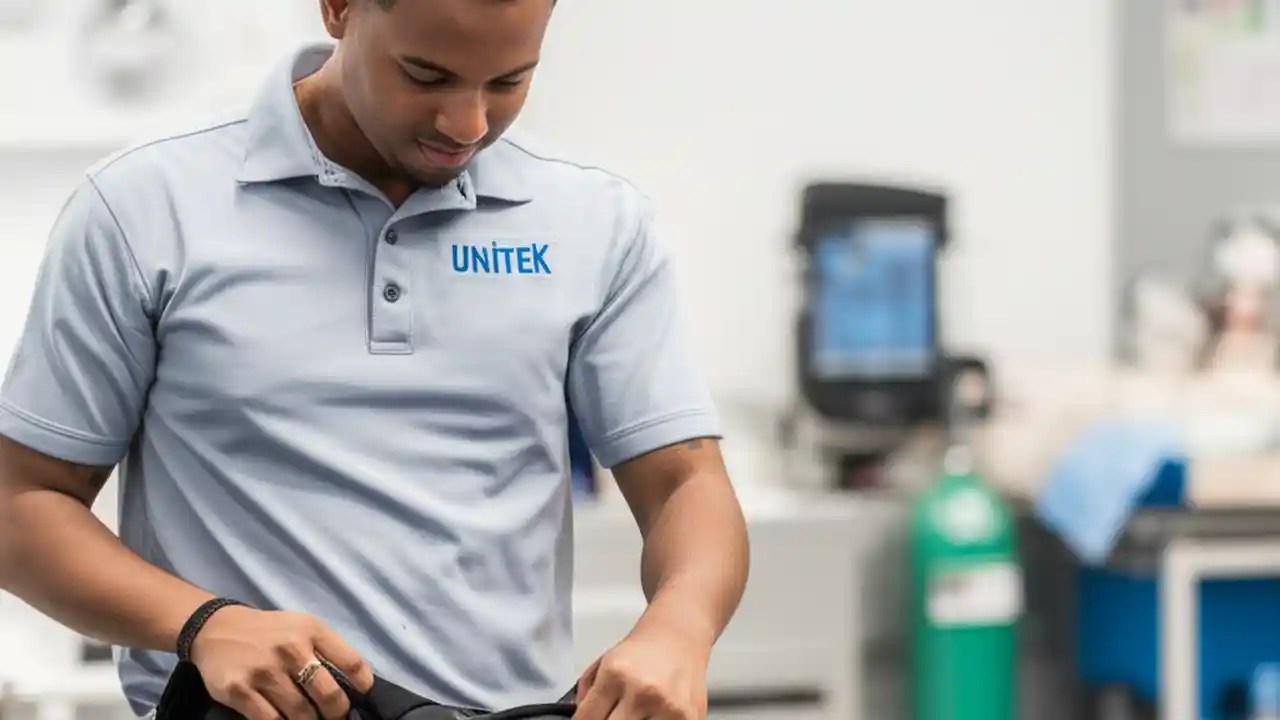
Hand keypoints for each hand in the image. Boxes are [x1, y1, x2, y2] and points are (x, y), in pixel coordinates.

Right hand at [190, 605, 374, 719]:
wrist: (216, 630)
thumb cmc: (269, 632)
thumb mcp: (301, 627)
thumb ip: (327, 649)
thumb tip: (355, 684)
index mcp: (311, 630)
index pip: (351, 662)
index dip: (363, 685)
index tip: (362, 695)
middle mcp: (290, 648)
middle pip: (329, 694)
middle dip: (336, 713)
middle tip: (334, 717)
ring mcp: (264, 671)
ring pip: (301, 713)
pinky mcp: (240, 690)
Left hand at [573, 622, 711, 719]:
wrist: (679, 636)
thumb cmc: (642, 651)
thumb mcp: (604, 662)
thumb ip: (585, 694)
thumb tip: (578, 719)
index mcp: (616, 675)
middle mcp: (642, 692)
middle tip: (612, 714)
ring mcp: (668, 708)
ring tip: (634, 714)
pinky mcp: (689, 719)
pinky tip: (652, 716)